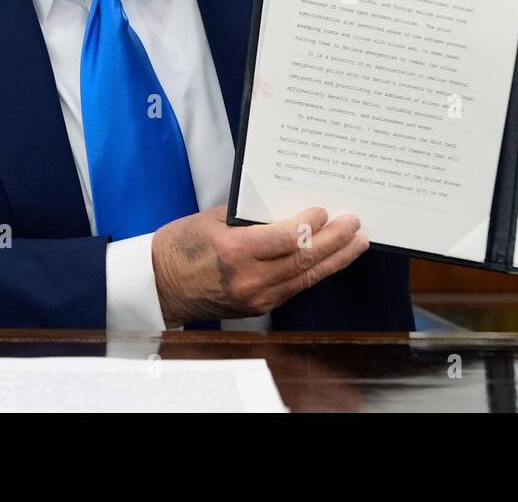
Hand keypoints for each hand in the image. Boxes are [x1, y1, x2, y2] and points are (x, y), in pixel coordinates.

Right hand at [151, 205, 369, 326]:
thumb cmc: (183, 244)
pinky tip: (330, 260)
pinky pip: (294, 288)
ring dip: (335, 260)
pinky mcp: (258, 307)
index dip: (312, 225)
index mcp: (236, 252)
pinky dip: (315, 272)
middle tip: (355, 224)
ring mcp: (256, 297)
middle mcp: (249, 279)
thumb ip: (253, 219)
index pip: (288, 239)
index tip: (326, 210)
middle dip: (335, 241)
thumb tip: (291, 212)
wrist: (160, 284)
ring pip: (306, 278)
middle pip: (304, 260)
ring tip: (357, 244)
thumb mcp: (214, 219)